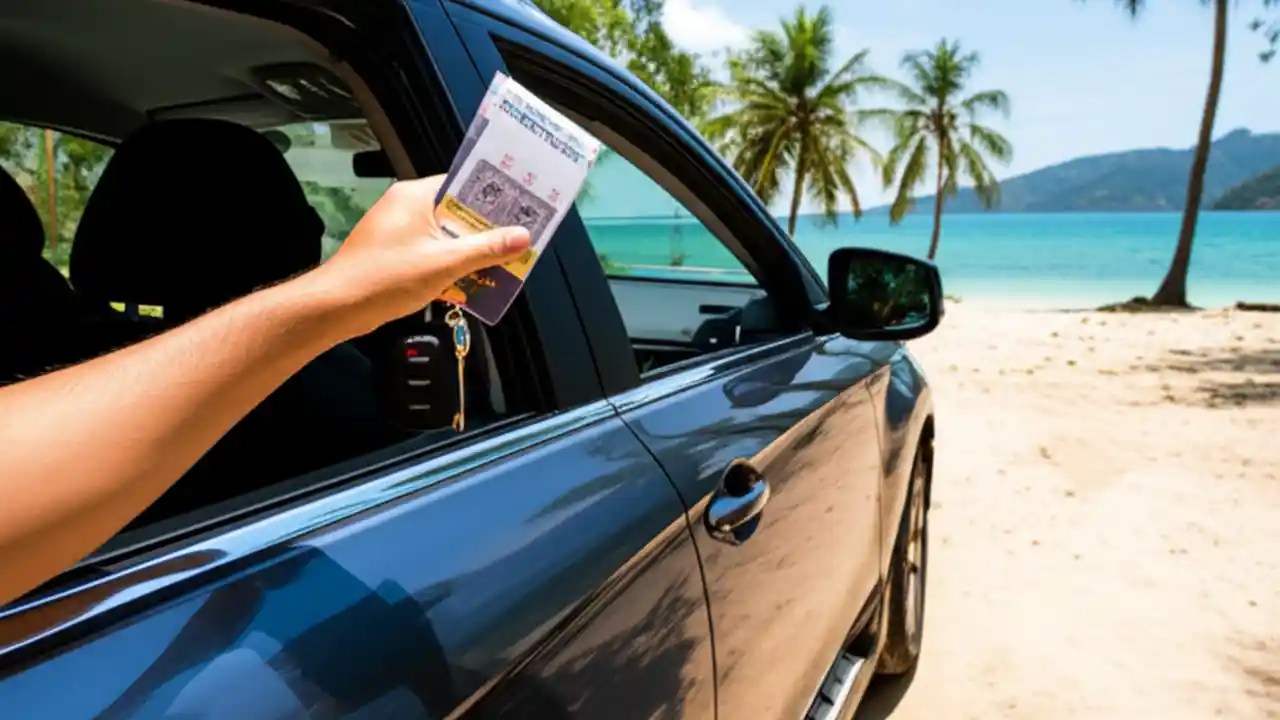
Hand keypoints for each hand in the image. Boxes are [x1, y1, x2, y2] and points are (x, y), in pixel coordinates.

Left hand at [305, 175, 530, 335]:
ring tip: (501, 263)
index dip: (492, 196)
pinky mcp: (393, 252)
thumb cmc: (386, 278)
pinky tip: (469, 281)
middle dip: (485, 230)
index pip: (461, 184)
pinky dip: (450, 263)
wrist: (337, 307)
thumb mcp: (444, 263)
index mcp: (415, 196)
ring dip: (469, 251)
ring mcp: (397, 230)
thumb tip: (523, 236)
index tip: (520, 207)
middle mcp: (405, 207)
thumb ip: (486, 249)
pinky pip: (431, 251)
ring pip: (444, 234)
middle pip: (456, 212)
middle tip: (518, 239)